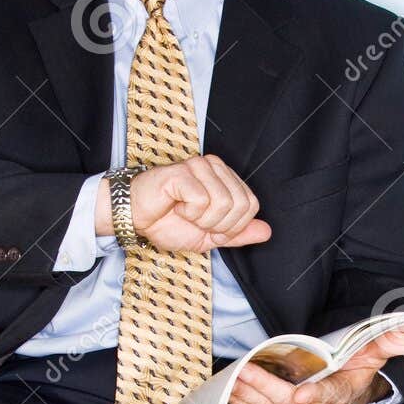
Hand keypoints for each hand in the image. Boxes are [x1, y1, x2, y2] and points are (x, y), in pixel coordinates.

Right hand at [102, 154, 271, 253]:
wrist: (136, 219)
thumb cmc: (168, 222)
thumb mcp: (209, 236)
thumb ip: (238, 233)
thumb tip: (266, 231)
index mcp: (225, 178)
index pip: (251, 206)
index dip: (231, 226)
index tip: (208, 225)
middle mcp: (215, 167)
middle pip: (241, 205)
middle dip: (218, 225)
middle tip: (195, 220)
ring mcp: (199, 167)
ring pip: (223, 204)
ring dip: (202, 220)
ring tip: (184, 212)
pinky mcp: (183, 172)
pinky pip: (202, 201)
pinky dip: (188, 212)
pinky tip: (175, 205)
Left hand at [230, 329, 403, 403]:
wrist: (348, 400)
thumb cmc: (355, 373)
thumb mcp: (371, 354)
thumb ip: (384, 343)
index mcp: (341, 393)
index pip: (330, 395)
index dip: (315, 396)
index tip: (300, 394)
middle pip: (290, 403)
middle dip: (265, 388)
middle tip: (243, 371)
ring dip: (249, 397)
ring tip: (231, 379)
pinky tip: (230, 391)